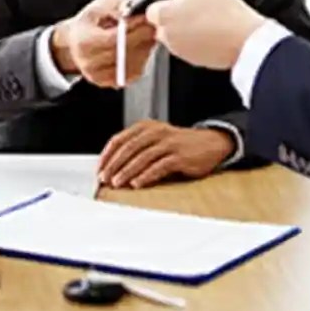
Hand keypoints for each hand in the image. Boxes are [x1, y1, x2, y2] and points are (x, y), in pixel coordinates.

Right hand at [51, 0, 157, 87]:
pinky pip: (133, 74)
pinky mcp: (109, 83)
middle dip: (143, 37)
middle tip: (153, 25)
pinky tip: (141, 48)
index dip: (133, 28)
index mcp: (84, 42)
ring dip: (145, 49)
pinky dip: (141, 60)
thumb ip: (115, 6)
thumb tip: (131, 8)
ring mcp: (99, 76)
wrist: (74, 45)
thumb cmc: (87, 24)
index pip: (114, 39)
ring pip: (132, 64)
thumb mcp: (97, 7)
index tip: (145, 18)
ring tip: (148, 35)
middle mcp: (90, 63)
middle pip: (125, 53)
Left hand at [97, 120, 234, 188]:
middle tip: (104, 178)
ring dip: (126, 172)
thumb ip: (136, 149)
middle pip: (128, 148)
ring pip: (142, 157)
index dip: (107, 155)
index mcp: (146, 127)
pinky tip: (137, 184)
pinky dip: (146, 176)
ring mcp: (168, 143)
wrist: (209, 143)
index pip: (119, 139)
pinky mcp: (179, 156)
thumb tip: (113, 168)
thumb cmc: (178, 145)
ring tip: (117, 183)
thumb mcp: (155, 140)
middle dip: (114, 165)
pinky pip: (159, 166)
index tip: (99, 169)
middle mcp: (155, 132)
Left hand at [146, 0, 266, 69]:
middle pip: (162, 25)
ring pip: (175, 37)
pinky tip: (211, 33)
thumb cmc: (226, 14)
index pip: (150, 10)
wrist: (245, 41)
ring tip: (207, 21)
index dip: (165, 4)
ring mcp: (178, 51)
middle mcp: (167, 36)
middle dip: (174, 18)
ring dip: (185, 30)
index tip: (176, 2)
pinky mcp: (192, 61)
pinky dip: (196, 42)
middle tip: (194, 10)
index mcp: (163, 15)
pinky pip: (188, 48)